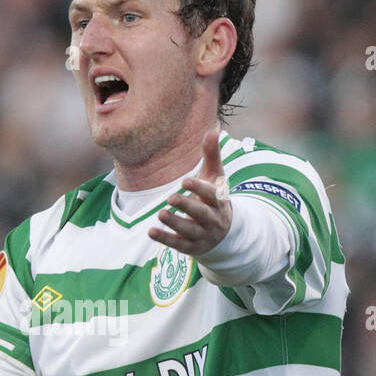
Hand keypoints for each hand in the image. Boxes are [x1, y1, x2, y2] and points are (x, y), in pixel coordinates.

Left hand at [147, 128, 230, 255]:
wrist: (224, 233)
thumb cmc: (214, 198)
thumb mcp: (215, 177)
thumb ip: (212, 155)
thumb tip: (213, 128)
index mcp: (219, 201)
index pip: (211, 195)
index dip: (199, 189)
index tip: (185, 181)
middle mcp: (213, 219)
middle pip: (201, 214)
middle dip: (187, 206)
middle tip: (171, 197)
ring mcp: (203, 235)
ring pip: (189, 230)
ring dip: (175, 224)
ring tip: (161, 214)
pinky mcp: (192, 247)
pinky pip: (179, 244)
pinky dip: (166, 239)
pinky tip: (151, 232)